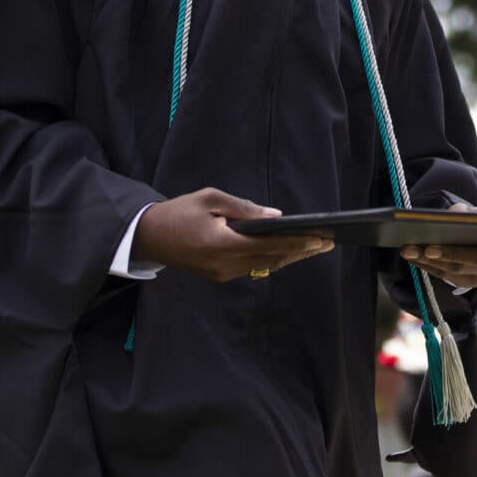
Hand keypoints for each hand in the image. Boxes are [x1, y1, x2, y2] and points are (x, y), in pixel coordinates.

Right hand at [134, 188, 332, 281]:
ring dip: (288, 257)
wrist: (149, 236)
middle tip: (327, 244)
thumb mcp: (211, 199)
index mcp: (222, 244)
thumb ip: (245, 209)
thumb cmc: (180, 212)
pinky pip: (251, 269)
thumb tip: (276, 217)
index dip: (297, 243)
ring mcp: (221, 274)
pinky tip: (286, 252)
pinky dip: (271, 260)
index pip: (269, 245)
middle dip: (300, 251)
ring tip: (313, 248)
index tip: (320, 238)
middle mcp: (224, 264)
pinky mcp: (218, 276)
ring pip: (263, 267)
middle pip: (271, 260)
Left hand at [399, 203, 476, 290]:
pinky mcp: (463, 282)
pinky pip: (442, 274)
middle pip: (475, 261)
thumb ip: (470, 212)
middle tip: (429, 248)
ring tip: (408, 249)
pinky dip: (425, 263)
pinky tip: (410, 254)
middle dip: (450, 254)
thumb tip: (454, 215)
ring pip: (454, 270)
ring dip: (428, 259)